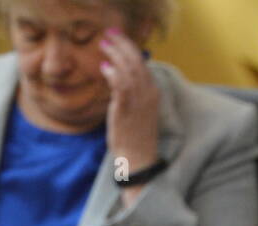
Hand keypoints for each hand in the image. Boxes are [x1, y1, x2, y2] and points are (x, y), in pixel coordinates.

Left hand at [99, 28, 158, 201]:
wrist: (138, 158)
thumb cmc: (135, 136)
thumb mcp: (137, 110)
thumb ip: (129, 92)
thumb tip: (115, 75)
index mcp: (153, 93)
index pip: (143, 64)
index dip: (130, 48)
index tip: (118, 38)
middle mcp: (148, 94)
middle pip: (137, 62)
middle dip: (123, 45)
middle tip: (109, 35)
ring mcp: (138, 101)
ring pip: (129, 69)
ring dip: (116, 54)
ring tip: (104, 45)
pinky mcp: (126, 109)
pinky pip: (120, 85)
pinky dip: (113, 73)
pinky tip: (104, 67)